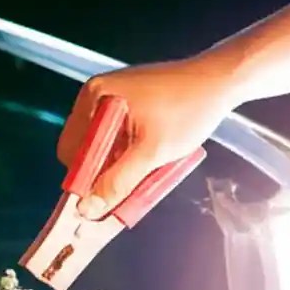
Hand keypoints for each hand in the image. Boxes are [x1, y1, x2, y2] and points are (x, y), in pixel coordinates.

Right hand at [57, 54, 237, 218]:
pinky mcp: (125, 102)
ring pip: (100, 146)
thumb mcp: (152, 152)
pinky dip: (125, 152)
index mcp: (94, 99)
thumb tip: (87, 208)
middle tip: (128, 187)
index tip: (102, 202)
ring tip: (143, 170)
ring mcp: (110, 97)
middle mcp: (96, 95)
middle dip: (102, 172)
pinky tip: (146, 157)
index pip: (71, 152)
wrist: (219, 81)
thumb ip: (118, 182)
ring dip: (116, 165)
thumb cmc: (188, 110)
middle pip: (83, 150)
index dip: (84, 180)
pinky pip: (114, 136)